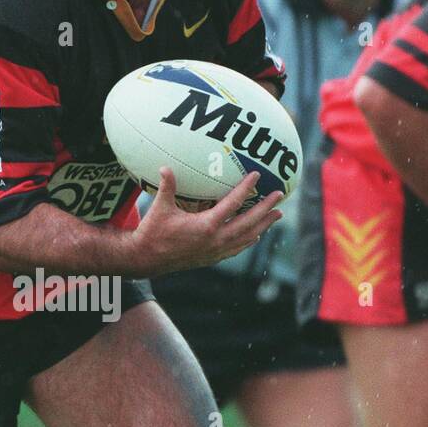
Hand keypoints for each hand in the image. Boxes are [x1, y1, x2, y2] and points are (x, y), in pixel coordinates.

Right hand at [132, 167, 282, 276]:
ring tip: (278, 214)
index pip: (232, 204)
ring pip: (247, 237)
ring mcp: (216, 251)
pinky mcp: (213, 258)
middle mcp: (216, 240)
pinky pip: (237, 248)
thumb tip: (165, 166)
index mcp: (206, 226)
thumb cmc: (153, 232)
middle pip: (248, 222)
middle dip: (266, 208)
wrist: (147, 259)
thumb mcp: (160, 207)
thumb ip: (167, 186)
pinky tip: (257, 235)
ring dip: (264, 225)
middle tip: (280, 195)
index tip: (256, 176)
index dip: (245, 189)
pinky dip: (249, 240)